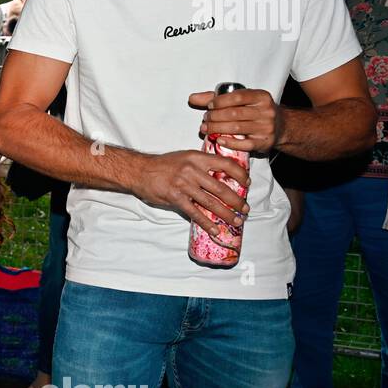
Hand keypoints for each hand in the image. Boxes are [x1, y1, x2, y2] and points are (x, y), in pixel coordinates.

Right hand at [131, 149, 250, 238]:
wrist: (139, 171)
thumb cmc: (162, 165)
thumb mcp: (184, 157)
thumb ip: (201, 165)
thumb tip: (219, 178)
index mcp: (197, 158)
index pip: (225, 164)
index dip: (240, 174)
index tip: (247, 183)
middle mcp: (192, 170)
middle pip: (221, 187)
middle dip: (236, 201)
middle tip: (245, 209)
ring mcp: (183, 184)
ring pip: (210, 202)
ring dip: (226, 214)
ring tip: (236, 221)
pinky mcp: (175, 197)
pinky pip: (194, 212)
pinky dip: (206, 222)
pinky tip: (214, 229)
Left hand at [190, 88, 281, 153]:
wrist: (280, 127)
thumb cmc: (254, 111)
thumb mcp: (240, 100)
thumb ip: (216, 98)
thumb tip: (192, 98)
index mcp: (261, 97)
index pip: (237, 97)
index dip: (220, 101)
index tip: (209, 106)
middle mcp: (266, 111)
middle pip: (234, 114)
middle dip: (215, 117)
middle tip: (205, 119)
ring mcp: (266, 128)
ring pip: (237, 128)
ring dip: (217, 129)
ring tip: (206, 129)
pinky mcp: (264, 142)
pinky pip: (244, 144)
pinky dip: (229, 143)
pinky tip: (218, 140)